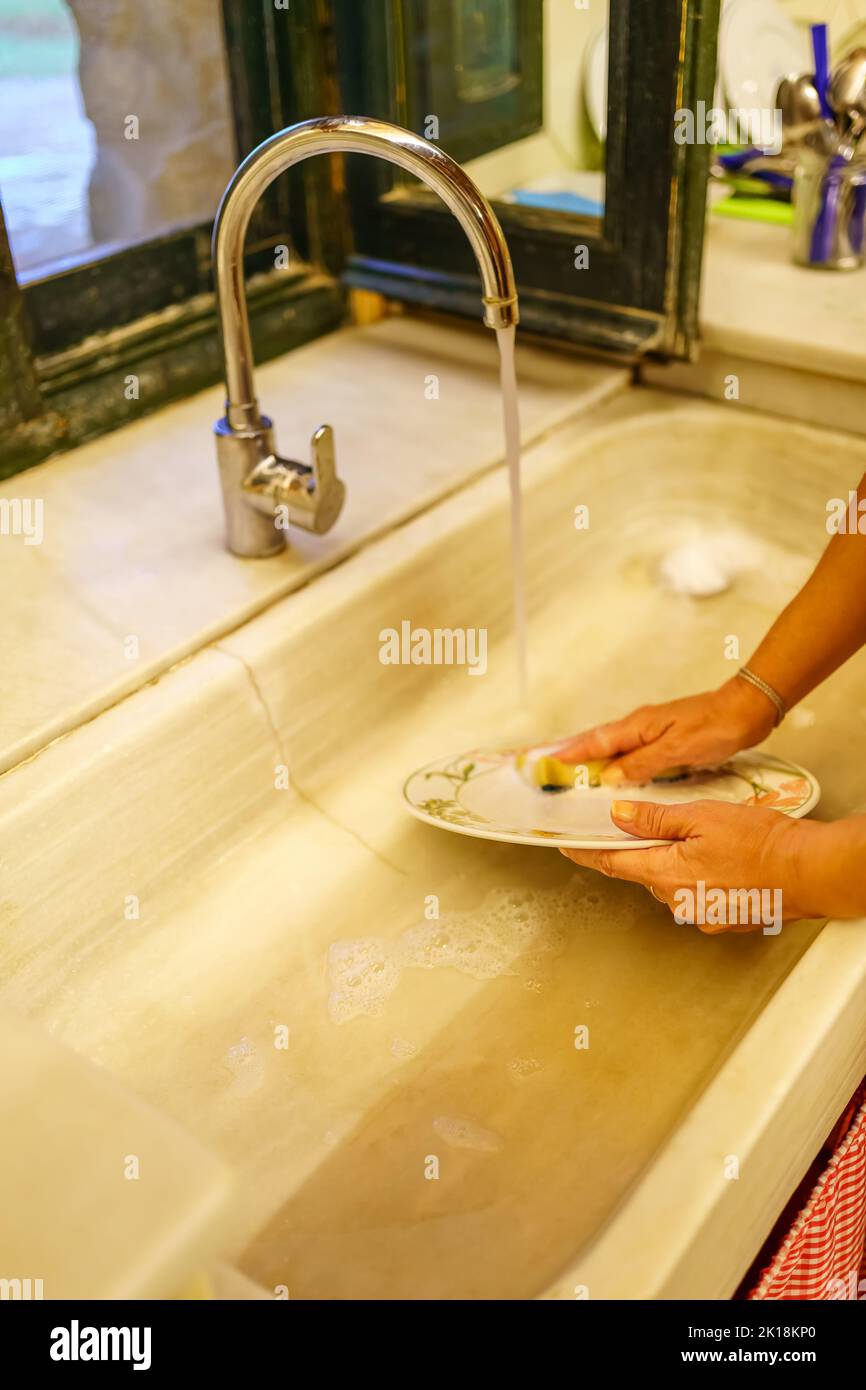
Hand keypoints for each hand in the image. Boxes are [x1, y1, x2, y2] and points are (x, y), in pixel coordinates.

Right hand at [554, 677, 776, 785]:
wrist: (747, 712)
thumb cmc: (715, 727)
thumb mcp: (677, 750)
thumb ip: (641, 764)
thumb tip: (609, 777)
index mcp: (637, 726)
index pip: (594, 743)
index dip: (569, 755)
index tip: (545, 764)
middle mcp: (640, 727)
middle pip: (598, 743)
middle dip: (572, 755)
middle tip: (548, 769)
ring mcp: (652, 732)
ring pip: (613, 747)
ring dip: (592, 760)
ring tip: (572, 775)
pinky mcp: (664, 739)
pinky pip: (629, 752)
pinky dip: (614, 762)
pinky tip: (615, 774)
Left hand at [561, 799, 817, 932]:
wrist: (808, 872)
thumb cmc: (762, 843)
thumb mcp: (700, 816)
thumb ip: (654, 819)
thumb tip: (619, 816)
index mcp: (665, 873)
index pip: (612, 863)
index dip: (587, 853)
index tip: (567, 846)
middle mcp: (677, 900)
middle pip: (644, 871)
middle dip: (644, 850)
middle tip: (657, 825)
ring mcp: (700, 913)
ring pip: (673, 882)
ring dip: (678, 862)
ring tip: (708, 840)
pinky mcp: (722, 918)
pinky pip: (697, 892)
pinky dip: (701, 876)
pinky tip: (723, 860)